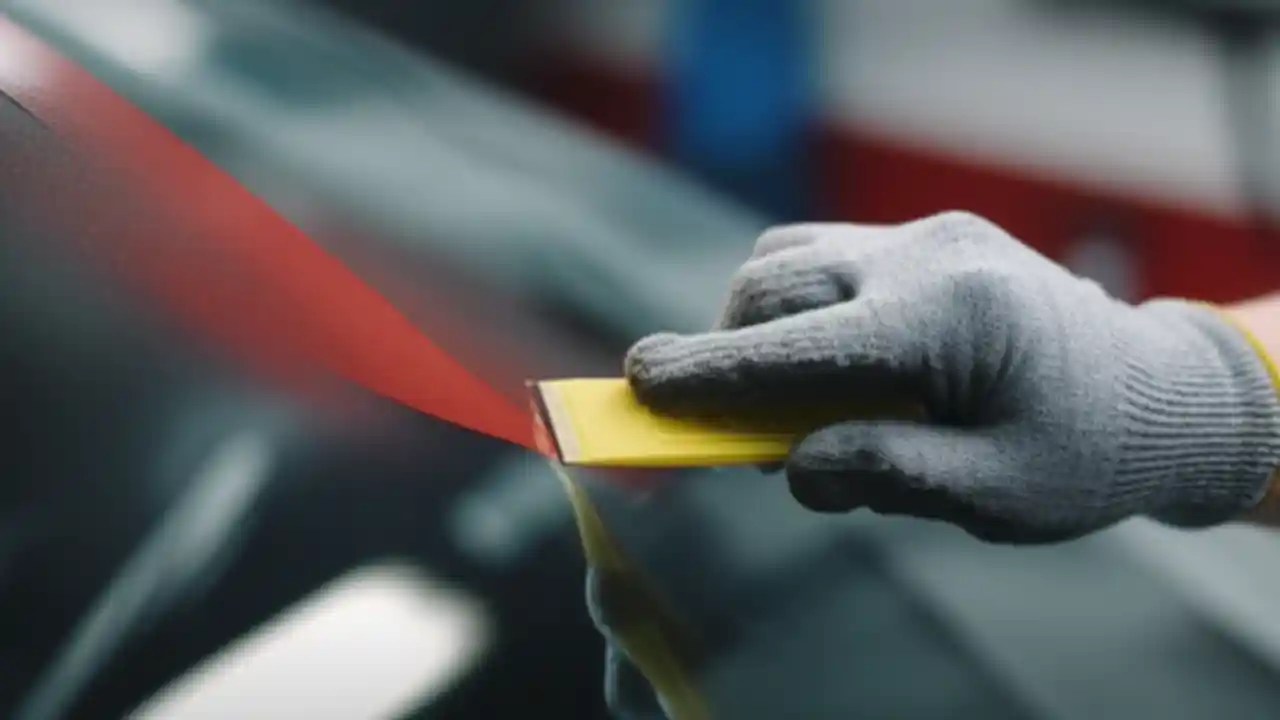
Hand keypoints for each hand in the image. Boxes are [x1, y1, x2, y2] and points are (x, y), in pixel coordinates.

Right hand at [624, 212, 1279, 542]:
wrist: (1147, 390)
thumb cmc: (1079, 453)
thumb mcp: (998, 493)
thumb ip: (891, 475)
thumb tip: (792, 467)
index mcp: (950, 323)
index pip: (800, 350)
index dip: (710, 373)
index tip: (637, 385)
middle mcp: (928, 258)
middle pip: (774, 287)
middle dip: (729, 355)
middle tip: (742, 439)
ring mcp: (923, 235)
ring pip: (786, 259)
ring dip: (758, 325)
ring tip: (794, 400)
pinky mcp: (919, 235)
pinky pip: (819, 253)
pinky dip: (794, 307)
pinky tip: (828, 361)